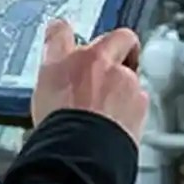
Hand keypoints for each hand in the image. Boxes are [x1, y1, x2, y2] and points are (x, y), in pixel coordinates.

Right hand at [30, 19, 148, 143]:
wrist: (82, 150)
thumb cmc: (58, 130)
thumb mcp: (43, 99)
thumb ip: (55, 82)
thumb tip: (57, 83)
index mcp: (62, 60)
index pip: (60, 32)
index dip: (62, 32)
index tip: (63, 34)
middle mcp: (95, 61)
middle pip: (117, 38)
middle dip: (121, 46)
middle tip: (114, 62)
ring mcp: (121, 78)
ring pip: (131, 72)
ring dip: (124, 86)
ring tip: (109, 110)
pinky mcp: (139, 97)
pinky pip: (140, 97)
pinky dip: (132, 108)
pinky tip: (119, 123)